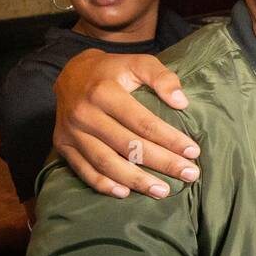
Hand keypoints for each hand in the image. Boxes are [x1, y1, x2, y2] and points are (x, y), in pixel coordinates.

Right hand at [52, 49, 199, 197]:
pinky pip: (83, 170)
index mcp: (104, 92)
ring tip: (162, 191)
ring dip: (135, 180)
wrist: (71, 74)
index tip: (193, 151)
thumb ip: (162, 77)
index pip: (142, 122)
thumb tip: (182, 102)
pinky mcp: (62, 145)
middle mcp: (85, 114)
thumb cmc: (113, 71)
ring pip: (106, 162)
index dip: (169, 139)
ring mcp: (71, 132)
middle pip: (127, 145)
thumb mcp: (138, 62)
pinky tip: (125, 193)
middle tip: (188, 174)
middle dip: (161, 163)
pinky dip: (103, 184)